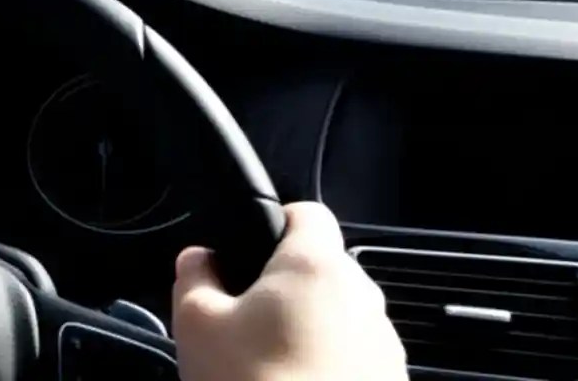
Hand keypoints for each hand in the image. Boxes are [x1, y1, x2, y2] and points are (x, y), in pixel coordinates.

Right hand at [172, 202, 406, 380]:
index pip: (305, 212)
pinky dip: (330, 370)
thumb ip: (193, 275)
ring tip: (270, 370)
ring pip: (340, 319)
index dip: (274, 225)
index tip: (249, 253)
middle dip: (286, 291)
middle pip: (321, 271)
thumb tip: (198, 258)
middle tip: (246, 323)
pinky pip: (356, 361)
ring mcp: (384, 344)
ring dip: (310, 333)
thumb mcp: (196, 325)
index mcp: (315, 265)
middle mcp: (362, 296)